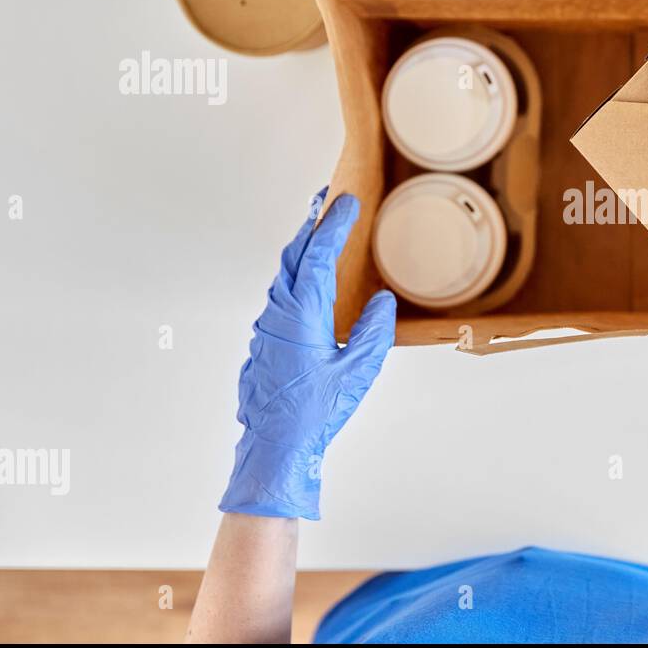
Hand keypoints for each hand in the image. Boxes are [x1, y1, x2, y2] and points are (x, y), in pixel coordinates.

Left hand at [219, 189, 395, 519]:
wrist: (274, 447)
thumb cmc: (315, 414)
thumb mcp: (359, 370)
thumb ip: (374, 331)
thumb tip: (383, 302)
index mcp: (302, 314)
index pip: (317, 255)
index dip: (333, 225)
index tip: (346, 201)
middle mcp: (278, 313)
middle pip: (292, 255)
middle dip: (311, 224)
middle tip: (327, 200)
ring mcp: (266, 327)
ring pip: (283, 275)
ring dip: (302, 248)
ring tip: (319, 231)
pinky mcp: (264, 342)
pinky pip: (279, 295)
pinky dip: (295, 275)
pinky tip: (307, 280)